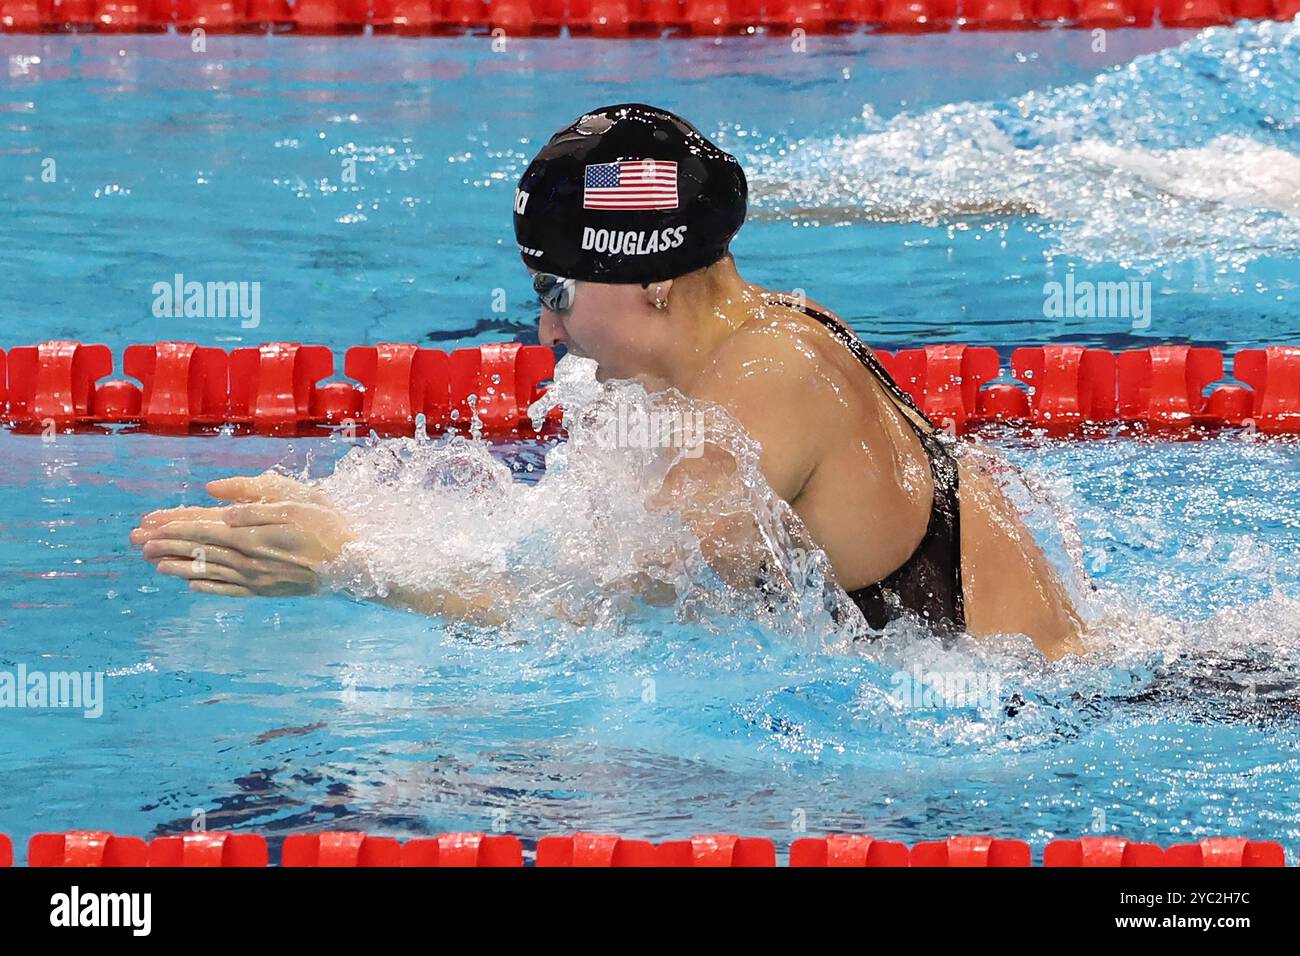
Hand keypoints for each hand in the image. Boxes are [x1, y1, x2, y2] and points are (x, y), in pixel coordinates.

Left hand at [131, 473, 353, 597]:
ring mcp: (257, 578)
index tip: (148, 523)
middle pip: (199, 549)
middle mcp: (249, 558)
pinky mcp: (267, 590)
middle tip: (136, 542)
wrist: (355, 566)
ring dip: (179, 567)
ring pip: (209, 571)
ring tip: (153, 564)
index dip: (174, 524)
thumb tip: (215, 497)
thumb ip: (254, 497)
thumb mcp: (297, 498)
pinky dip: (209, 588)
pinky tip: (192, 587)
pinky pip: (230, 591)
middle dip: (166, 544)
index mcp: (252, 532)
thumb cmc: (329, 526)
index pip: (203, 526)